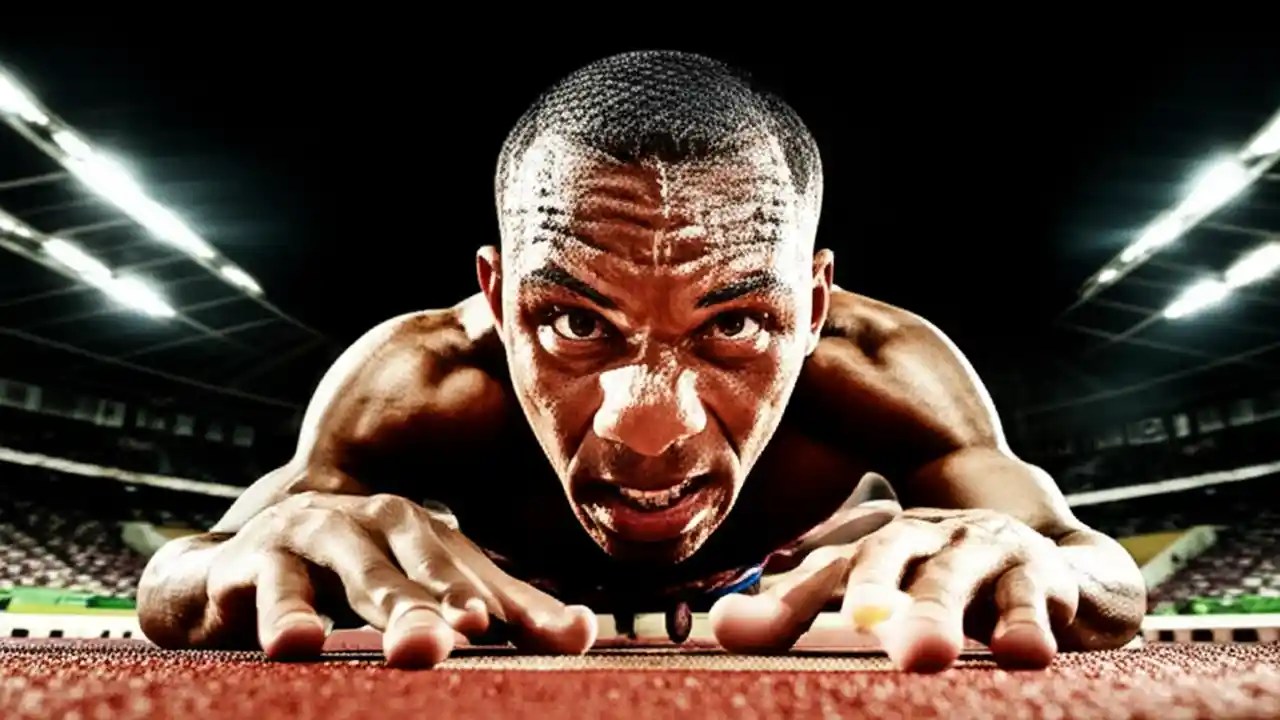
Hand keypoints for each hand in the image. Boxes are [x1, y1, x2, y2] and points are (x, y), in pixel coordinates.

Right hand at [202, 492, 596, 666]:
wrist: (229, 580)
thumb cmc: (342, 585)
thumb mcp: (420, 597)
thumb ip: (497, 613)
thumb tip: (585, 633)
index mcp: (420, 530)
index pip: (477, 571)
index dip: (517, 603)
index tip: (564, 638)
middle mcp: (373, 521)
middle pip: (421, 561)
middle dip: (449, 597)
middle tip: (477, 632)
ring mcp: (315, 532)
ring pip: (357, 570)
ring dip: (388, 604)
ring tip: (417, 647)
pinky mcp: (256, 558)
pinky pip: (273, 585)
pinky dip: (285, 612)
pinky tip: (297, 642)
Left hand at [709, 508, 1078, 670]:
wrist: (1043, 561)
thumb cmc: (935, 582)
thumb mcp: (871, 591)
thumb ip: (802, 608)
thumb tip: (720, 627)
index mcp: (876, 546)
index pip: (823, 573)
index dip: (786, 603)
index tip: (736, 633)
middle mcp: (923, 538)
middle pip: (888, 555)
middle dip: (871, 588)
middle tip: (858, 622)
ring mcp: (981, 549)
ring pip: (957, 576)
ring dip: (940, 610)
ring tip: (927, 653)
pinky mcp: (1038, 571)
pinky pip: (1030, 595)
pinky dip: (1026, 622)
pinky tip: (1024, 652)